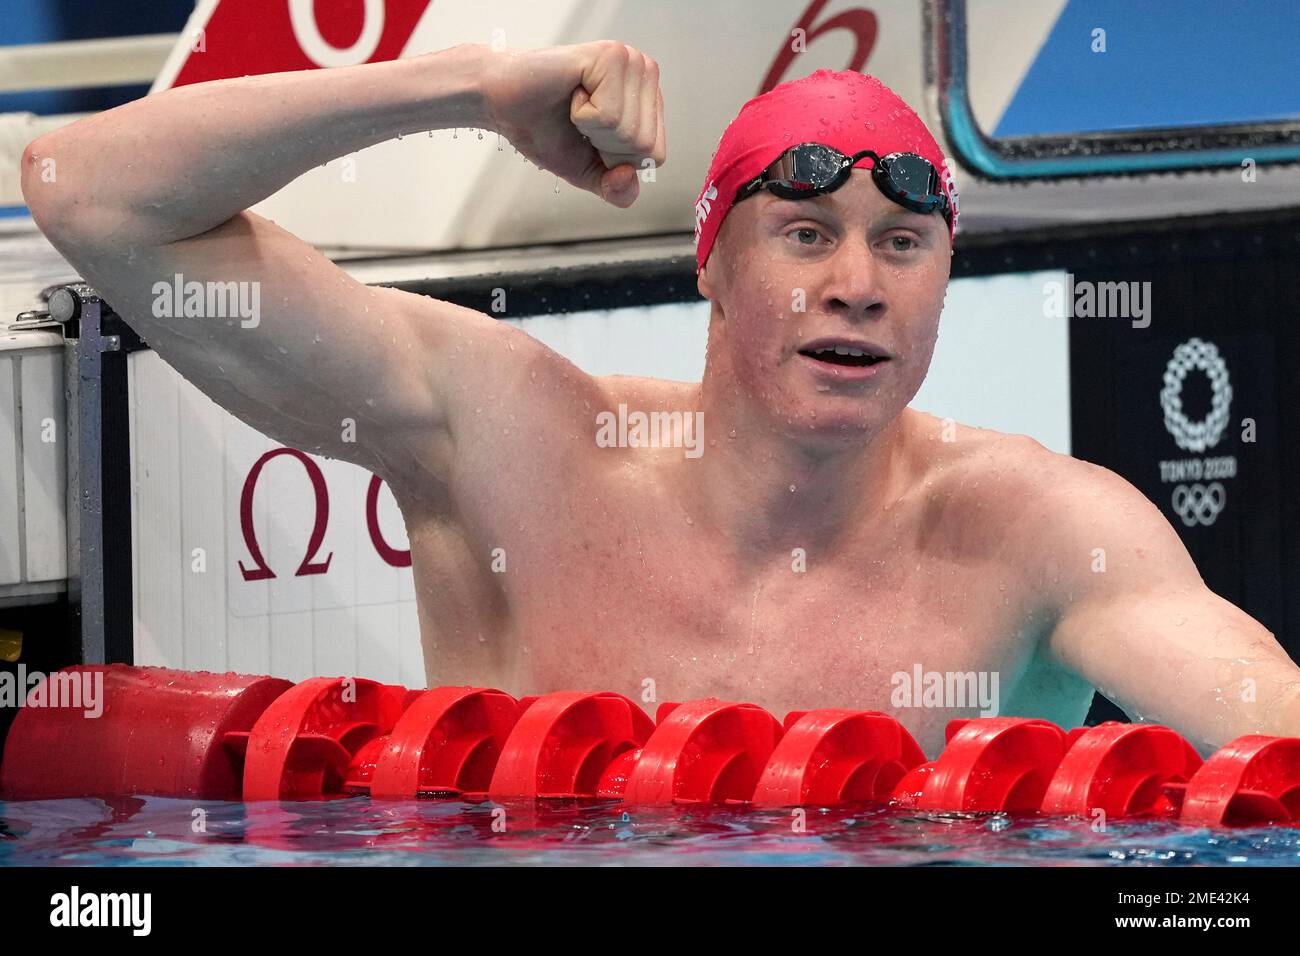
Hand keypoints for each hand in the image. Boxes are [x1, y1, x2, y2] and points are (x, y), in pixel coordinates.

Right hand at [479, 41, 666, 206]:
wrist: (502, 103)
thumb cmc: (544, 129)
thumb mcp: (589, 172)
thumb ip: (617, 190)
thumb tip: (627, 177)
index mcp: (648, 99)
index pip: (655, 155)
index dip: (616, 160)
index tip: (590, 136)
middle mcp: (645, 74)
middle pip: (644, 145)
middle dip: (604, 146)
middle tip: (578, 119)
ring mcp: (630, 61)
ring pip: (629, 132)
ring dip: (591, 129)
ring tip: (574, 105)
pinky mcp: (611, 56)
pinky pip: (609, 116)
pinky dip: (582, 115)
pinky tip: (571, 92)